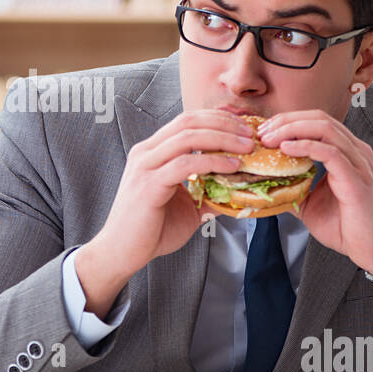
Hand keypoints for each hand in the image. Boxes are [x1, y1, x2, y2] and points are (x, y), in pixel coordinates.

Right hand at [94, 109, 255, 272]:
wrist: (122, 252)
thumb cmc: (151, 230)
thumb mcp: (186, 205)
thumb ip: (207, 192)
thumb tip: (237, 188)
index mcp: (152, 152)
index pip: (187, 121)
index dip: (217, 119)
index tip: (243, 127)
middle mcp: (146, 153)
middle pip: (189, 121)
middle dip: (224, 123)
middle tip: (250, 134)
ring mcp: (145, 166)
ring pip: (188, 137)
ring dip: (222, 138)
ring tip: (246, 147)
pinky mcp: (148, 184)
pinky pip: (185, 164)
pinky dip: (212, 162)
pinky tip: (231, 166)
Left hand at [257, 109, 372, 274]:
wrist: (372, 248)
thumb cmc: (347, 226)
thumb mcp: (310, 202)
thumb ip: (293, 187)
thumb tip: (265, 184)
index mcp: (345, 152)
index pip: (316, 122)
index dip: (288, 121)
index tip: (264, 132)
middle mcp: (354, 151)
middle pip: (318, 118)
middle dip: (286, 121)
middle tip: (262, 133)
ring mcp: (357, 162)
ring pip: (324, 129)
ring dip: (292, 130)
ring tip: (270, 139)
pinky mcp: (356, 178)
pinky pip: (330, 152)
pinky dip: (306, 146)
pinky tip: (287, 149)